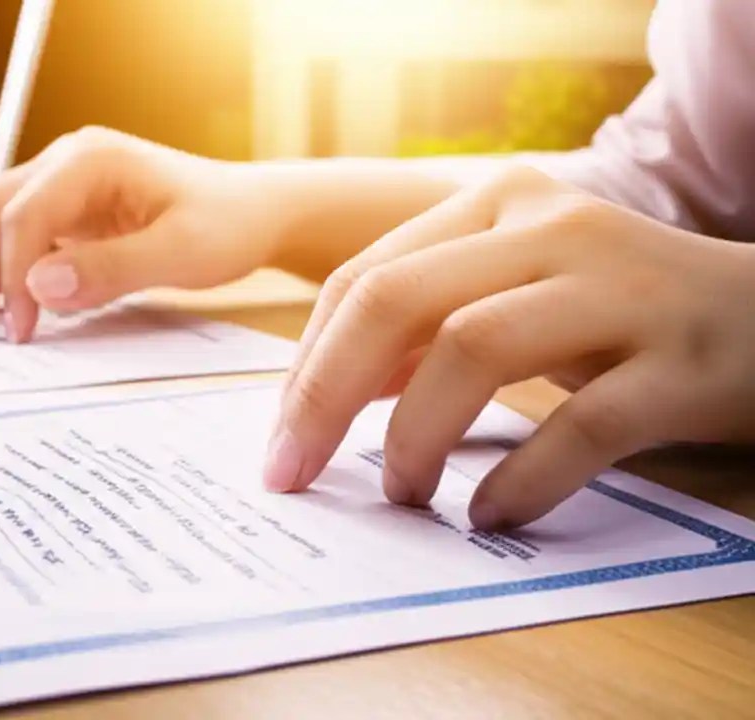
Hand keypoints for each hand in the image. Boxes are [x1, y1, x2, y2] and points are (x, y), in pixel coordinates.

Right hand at [0, 127, 283, 341]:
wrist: (252, 214)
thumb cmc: (227, 225)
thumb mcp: (183, 253)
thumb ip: (112, 269)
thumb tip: (40, 285)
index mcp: (91, 159)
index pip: (22, 215)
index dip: (13, 275)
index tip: (24, 328)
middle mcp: (65, 162)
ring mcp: (59, 184)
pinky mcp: (62, 210)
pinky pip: (8, 233)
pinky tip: (3, 305)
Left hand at [265, 166, 754, 528]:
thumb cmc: (622, 316)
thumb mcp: (518, 292)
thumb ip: (430, 323)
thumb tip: (326, 389)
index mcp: (499, 205)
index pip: (365, 278)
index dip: (309, 365)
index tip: (281, 439)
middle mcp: (553, 228)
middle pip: (396, 300)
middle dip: (324, 396)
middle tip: (293, 473)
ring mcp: (621, 291)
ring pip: (473, 349)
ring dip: (415, 434)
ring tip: (402, 491)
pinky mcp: (680, 365)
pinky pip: (579, 426)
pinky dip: (520, 480)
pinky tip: (490, 514)